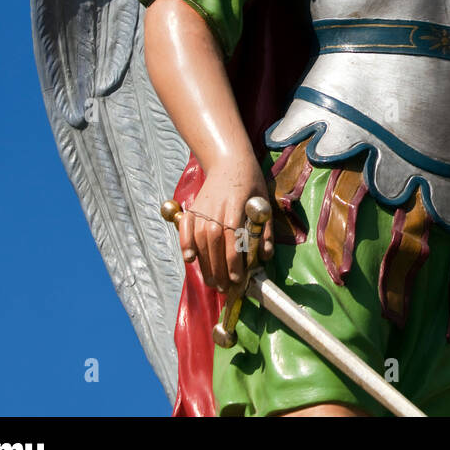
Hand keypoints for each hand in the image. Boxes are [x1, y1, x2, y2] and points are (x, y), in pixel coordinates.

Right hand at [177, 156, 274, 292]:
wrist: (229, 161)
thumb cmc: (250, 183)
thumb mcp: (263, 202)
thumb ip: (264, 230)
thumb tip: (264, 256)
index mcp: (236, 207)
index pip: (233, 240)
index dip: (234, 262)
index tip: (237, 278)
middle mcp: (216, 209)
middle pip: (214, 244)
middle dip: (219, 269)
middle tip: (224, 287)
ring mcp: (202, 209)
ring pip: (199, 241)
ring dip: (204, 264)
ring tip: (211, 281)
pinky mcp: (193, 209)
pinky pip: (185, 229)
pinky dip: (185, 244)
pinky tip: (190, 259)